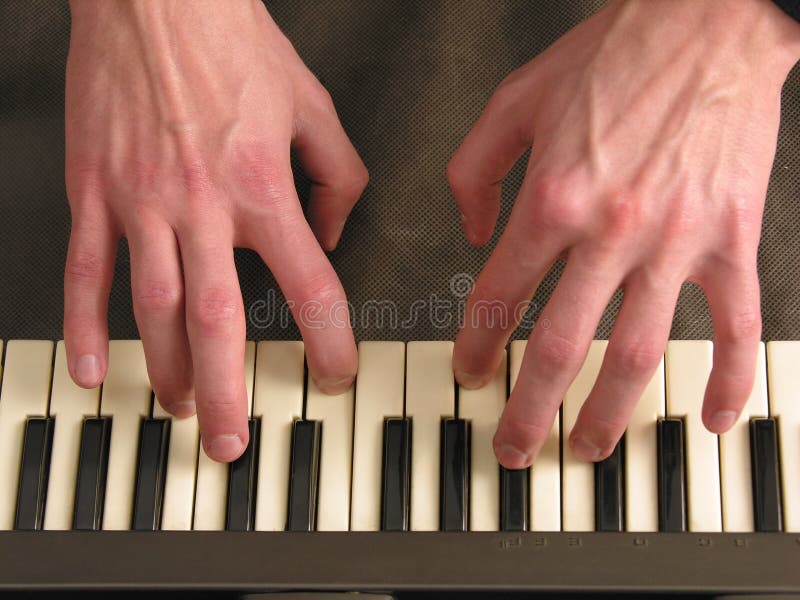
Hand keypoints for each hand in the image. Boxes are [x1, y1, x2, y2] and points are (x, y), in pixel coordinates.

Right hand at [64, 0, 366, 461]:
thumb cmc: (233, 44)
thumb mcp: (313, 107)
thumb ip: (336, 176)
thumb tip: (331, 230)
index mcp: (263, 188)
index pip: (311, 287)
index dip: (329, 343)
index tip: (334, 375)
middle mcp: (202, 207)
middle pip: (219, 321)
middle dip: (229, 391)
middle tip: (234, 445)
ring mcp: (141, 204)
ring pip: (152, 308)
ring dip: (166, 369)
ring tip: (181, 409)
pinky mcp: (95, 192)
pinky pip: (85, 272)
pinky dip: (87, 325)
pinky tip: (95, 368)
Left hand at [449, 0, 799, 467]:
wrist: (707, 23)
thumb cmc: (612, 58)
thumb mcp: (513, 101)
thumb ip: (474, 170)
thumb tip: (473, 232)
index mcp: (552, 199)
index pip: (500, 297)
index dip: (477, 348)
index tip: (470, 375)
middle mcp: (610, 230)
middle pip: (560, 347)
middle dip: (531, 410)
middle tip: (513, 449)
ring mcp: (676, 242)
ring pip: (637, 353)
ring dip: (609, 413)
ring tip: (588, 449)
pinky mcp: (732, 240)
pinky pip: (734, 325)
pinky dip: (727, 379)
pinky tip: (708, 417)